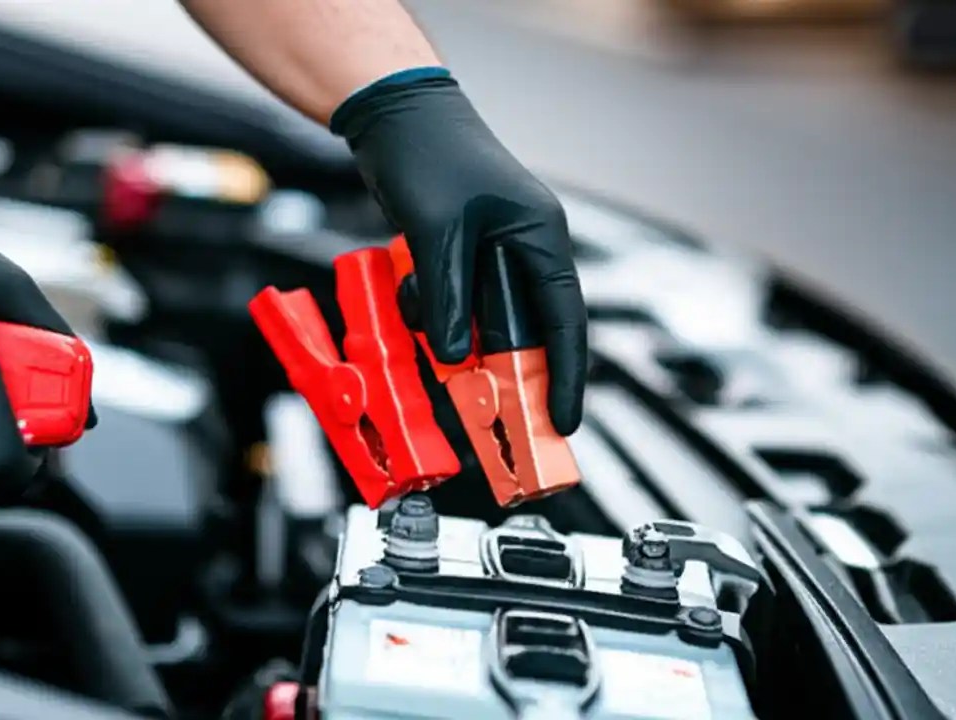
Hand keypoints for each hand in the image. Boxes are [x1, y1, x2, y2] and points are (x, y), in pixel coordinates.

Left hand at [333, 74, 588, 433]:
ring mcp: (493, 251)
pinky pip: (455, 302)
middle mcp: (526, 247)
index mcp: (541, 236)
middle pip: (524, 328)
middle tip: (488, 415)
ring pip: (483, 318)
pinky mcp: (460, 253)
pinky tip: (407, 290)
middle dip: (500, 366)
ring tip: (424, 326)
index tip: (561, 425)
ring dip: (453, 332)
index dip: (564, 377)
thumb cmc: (427, 154)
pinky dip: (433, 310)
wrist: (391, 114)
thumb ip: (447, 296)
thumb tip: (452, 357)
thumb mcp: (436, 229)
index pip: (564, 321)